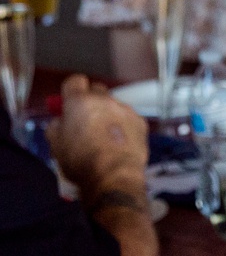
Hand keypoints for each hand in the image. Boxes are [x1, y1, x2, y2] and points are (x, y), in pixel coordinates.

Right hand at [50, 75, 149, 201]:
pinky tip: (117, 142)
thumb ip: (56, 125)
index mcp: (80, 101)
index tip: (67, 103)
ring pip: (113, 105)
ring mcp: (126, 110)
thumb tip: (61, 120)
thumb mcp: (55, 144)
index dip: (70, 91)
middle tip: (84, 119)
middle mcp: (106, 100)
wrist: (114, 174)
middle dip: (89, 100)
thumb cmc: (80, 160)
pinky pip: (127, 118)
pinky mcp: (141, 122)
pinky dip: (122, 125)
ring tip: (102, 136)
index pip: (74, 81)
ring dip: (107, 114)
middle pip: (96, 90)